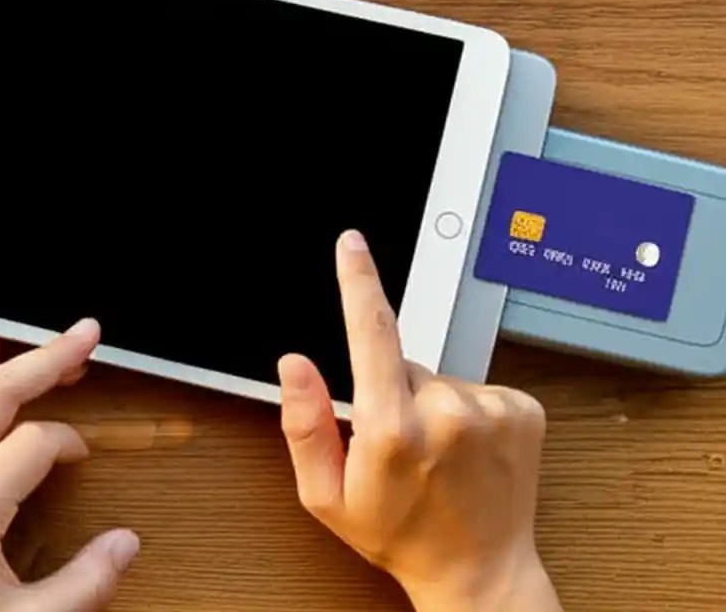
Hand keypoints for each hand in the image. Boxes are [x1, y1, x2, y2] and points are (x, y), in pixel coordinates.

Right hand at [279, 230, 561, 611]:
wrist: (478, 571)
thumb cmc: (399, 535)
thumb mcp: (326, 494)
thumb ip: (304, 423)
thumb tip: (294, 364)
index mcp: (393, 430)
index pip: (373, 334)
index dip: (359, 282)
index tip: (352, 245)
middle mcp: (447, 413)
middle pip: (401, 362)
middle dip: (390, 390)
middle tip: (397, 445)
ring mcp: (491, 410)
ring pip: (438, 376)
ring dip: (430, 403)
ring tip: (436, 454)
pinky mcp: (522, 409)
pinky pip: (476, 387)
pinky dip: (466, 410)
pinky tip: (465, 450)